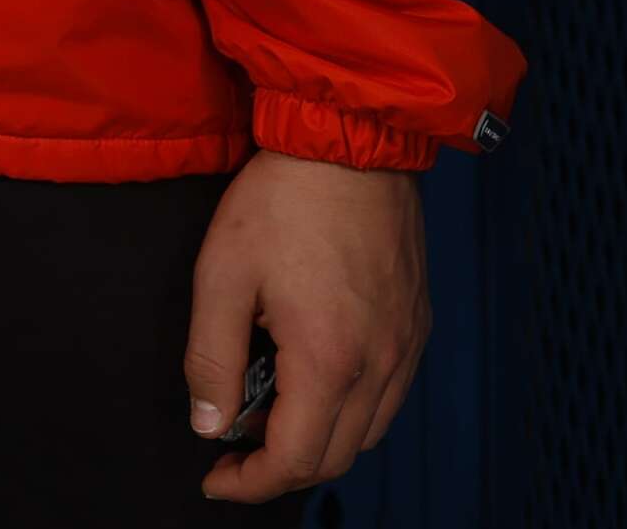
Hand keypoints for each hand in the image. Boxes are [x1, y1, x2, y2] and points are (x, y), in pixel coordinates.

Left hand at [185, 151, 426, 500]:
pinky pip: (388, 397)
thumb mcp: (221, 275)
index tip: (215, 477)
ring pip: (366, 433)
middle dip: (279, 467)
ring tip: (264, 411)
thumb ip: (211, 358)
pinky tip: (309, 381)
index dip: (250, 481)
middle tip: (231, 450)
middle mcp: (381, 366)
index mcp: (329, 360)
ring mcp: (407, 347)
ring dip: (315, 441)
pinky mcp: (417, 326)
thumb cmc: (281, 202)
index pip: (295, 459)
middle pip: (335, 457)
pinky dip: (348, 410)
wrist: (349, 144)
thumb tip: (209, 424)